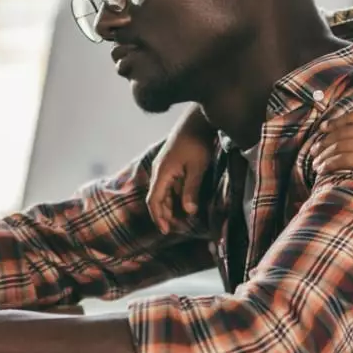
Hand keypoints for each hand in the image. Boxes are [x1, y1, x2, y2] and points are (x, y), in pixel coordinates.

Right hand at [146, 106, 216, 233]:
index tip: (166, 231)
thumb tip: (189, 211)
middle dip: (165, 215)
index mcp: (162, 173)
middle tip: (176, 229)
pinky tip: (184, 202)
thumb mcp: (197, 168)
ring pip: (164, 192)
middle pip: (157, 198)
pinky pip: (169, 184)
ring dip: (171, 206)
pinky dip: (175, 196)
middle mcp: (159, 171)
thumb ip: (191, 190)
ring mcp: (165, 167)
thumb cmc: (198, 142)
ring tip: (181, 219)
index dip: (158, 217)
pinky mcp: (171, 163)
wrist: (197, 120)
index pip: (154, 200)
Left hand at [312, 89, 352, 199]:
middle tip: (314, 148)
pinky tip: (323, 169)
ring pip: (340, 145)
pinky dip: (330, 163)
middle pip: (342, 131)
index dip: (335, 122)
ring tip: (315, 161)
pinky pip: (344, 159)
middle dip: (325, 139)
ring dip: (324, 153)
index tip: (323, 128)